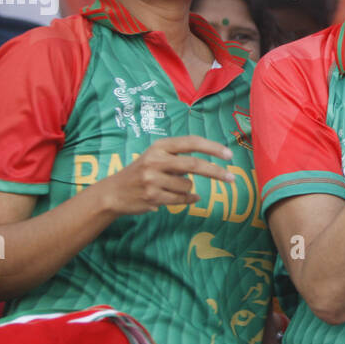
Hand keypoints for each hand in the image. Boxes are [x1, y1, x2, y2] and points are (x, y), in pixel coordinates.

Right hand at [100, 135, 234, 215]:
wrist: (112, 193)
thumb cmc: (141, 173)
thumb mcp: (156, 157)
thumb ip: (179, 158)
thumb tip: (212, 165)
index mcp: (159, 147)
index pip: (191, 142)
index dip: (212, 147)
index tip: (229, 154)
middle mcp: (155, 160)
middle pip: (193, 165)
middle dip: (215, 172)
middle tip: (232, 178)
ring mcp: (152, 179)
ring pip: (187, 186)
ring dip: (188, 190)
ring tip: (173, 188)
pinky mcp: (152, 196)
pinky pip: (181, 200)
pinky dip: (188, 200)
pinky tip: (183, 199)